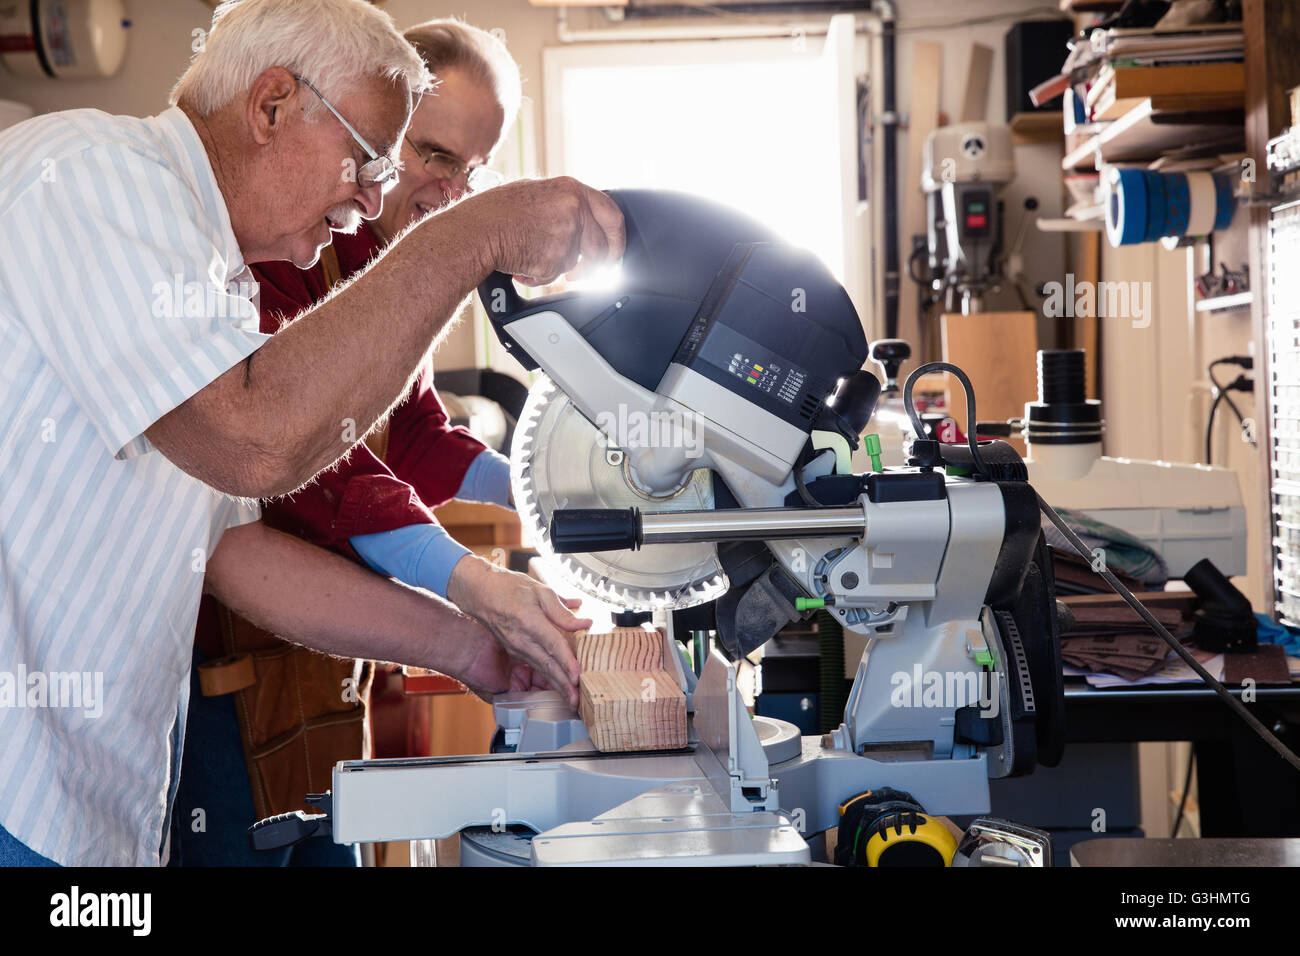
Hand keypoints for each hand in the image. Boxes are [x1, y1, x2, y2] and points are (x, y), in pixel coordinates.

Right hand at [446, 555, 590, 707]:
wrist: (478, 591)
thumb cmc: (507, 587)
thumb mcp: (539, 590)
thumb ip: (562, 610)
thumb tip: (583, 622)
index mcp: (529, 621)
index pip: (553, 646)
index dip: (567, 662)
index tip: (578, 676)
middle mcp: (521, 639)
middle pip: (546, 665)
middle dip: (562, 684)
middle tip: (576, 701)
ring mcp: (515, 647)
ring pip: (540, 669)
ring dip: (555, 684)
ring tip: (570, 697)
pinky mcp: (513, 649)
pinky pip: (533, 665)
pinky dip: (546, 676)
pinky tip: (557, 683)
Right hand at [466, 177, 624, 286]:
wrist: (476, 231)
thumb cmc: (494, 213)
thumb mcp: (535, 193)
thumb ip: (562, 205)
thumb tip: (581, 220)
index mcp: (571, 189)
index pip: (612, 214)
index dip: (616, 238)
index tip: (612, 250)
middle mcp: (574, 209)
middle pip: (601, 246)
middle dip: (598, 264)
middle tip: (587, 272)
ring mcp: (567, 234)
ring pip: (577, 263)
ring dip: (559, 270)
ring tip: (533, 260)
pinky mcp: (556, 259)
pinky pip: (556, 275)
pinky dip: (540, 276)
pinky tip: (522, 264)